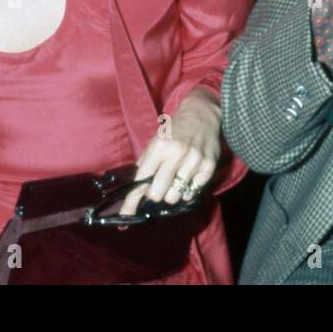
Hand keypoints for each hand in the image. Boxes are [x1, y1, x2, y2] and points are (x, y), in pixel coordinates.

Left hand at [120, 88, 221, 215]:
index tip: (125, 217)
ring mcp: (194, 161)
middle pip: (157, 193)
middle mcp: (176, 154)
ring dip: (172, 193)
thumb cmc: (175, 130)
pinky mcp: (208, 167)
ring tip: (175, 179)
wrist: (201, 114)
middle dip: (154, 195)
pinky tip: (188, 177)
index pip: (141, 180)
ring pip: (175, 196)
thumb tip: (136, 187)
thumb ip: (145, 163)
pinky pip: (192, 193)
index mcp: (159, 147)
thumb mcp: (155, 140)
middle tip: (158, 187)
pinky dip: (187, 190)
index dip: (131, 201)